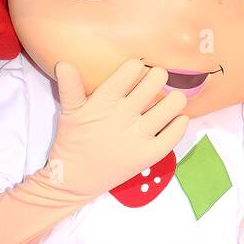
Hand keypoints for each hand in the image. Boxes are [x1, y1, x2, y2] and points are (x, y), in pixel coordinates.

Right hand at [48, 59, 188, 198]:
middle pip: (155, 82)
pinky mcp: (148, 156)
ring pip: (171, 105)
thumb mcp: (68, 113)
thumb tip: (64, 63)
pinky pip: (173, 135)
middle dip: (159, 76)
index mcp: (104, 101)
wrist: (73, 181)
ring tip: (171, 99)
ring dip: (175, 98)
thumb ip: (69, 86)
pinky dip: (180, 124)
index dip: (137, 66)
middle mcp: (123, 115)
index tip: (137, 69)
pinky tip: (178, 119)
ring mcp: (137, 136)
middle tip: (156, 81)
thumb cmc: (72, 142)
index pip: (130, 70)